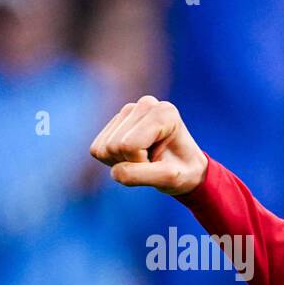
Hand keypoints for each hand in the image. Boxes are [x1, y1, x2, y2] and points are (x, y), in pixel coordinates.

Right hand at [89, 95, 207, 194]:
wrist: (186, 167)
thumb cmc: (183, 172)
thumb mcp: (171, 179)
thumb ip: (142, 176)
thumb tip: (114, 172)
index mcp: (164, 113)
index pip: (130, 146)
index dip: (141, 164)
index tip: (162, 164)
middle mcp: (145, 105)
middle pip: (114, 146)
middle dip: (131, 163)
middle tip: (153, 163)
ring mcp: (128, 111)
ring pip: (103, 149)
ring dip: (122, 163)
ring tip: (146, 159)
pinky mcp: (115, 122)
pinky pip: (97, 150)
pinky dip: (113, 160)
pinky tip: (134, 156)